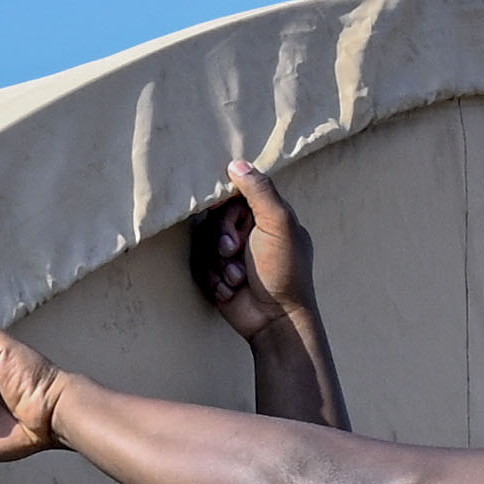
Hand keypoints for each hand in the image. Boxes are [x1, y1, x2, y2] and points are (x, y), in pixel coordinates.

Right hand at [186, 157, 316, 339]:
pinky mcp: (219, 277)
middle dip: (221, 238)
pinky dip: (214, 281)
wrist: (275, 321)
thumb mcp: (278, 224)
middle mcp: (249, 233)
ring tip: (238, 279)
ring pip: (204, 245)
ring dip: (218, 264)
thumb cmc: (283, 271)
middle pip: (214, 220)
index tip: (223, 214)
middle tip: (234, 252)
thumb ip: (260, 191)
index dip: (226, 206)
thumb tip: (237, 163)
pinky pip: (200, 268)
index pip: (235, 196)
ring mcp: (233, 257)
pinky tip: (231, 291)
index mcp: (268, 216)